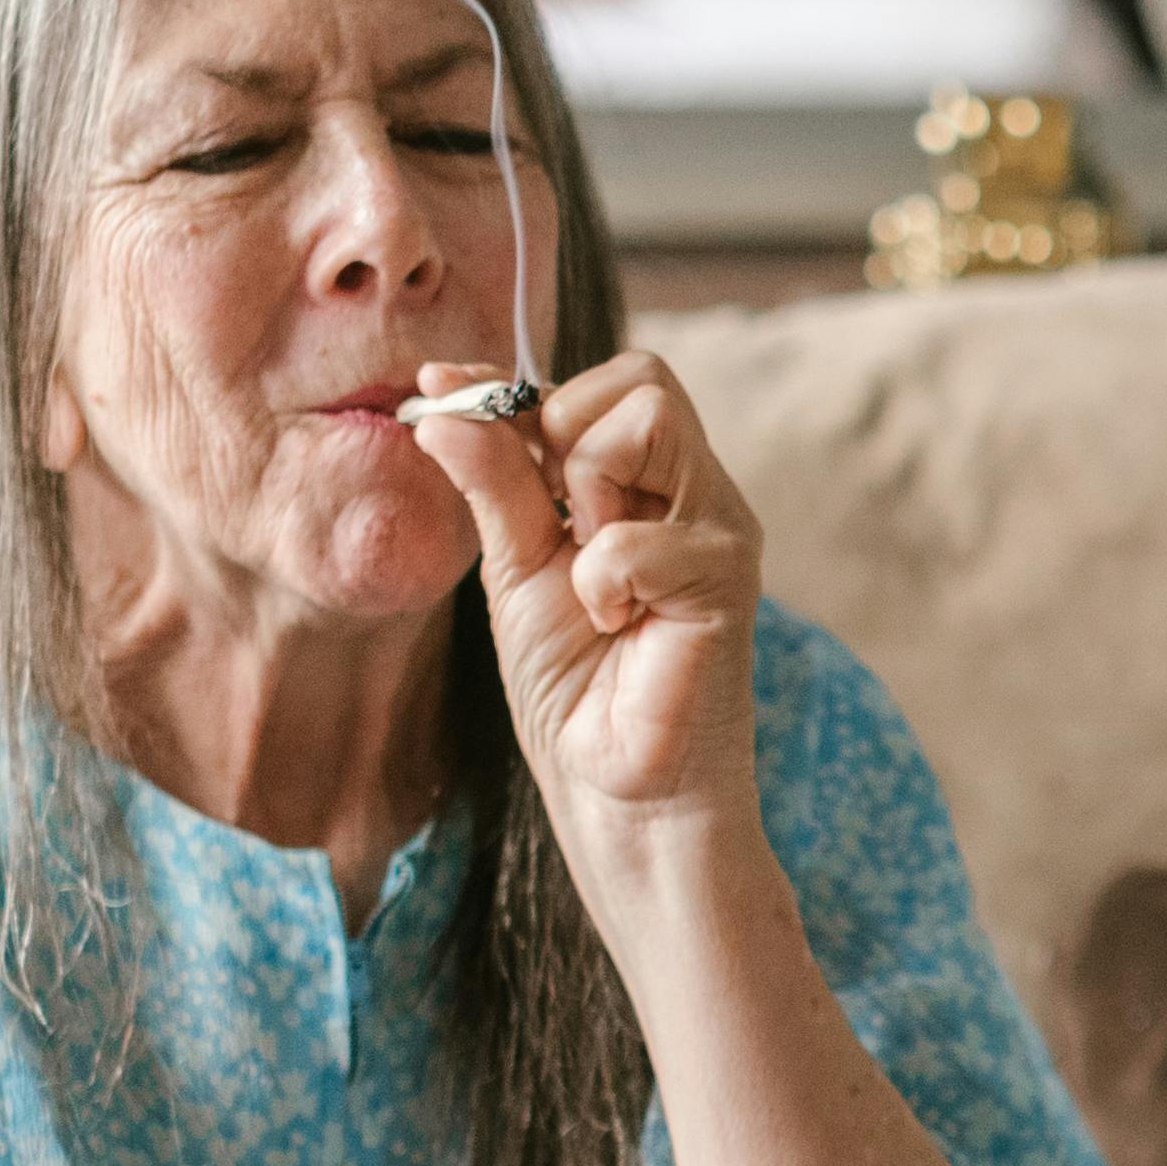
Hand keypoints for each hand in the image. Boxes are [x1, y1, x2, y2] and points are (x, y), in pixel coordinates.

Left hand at [409, 355, 763, 857]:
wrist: (613, 788)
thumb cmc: (574, 684)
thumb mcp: (514, 564)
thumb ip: (492, 476)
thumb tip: (438, 391)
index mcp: (652, 481)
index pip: (605, 383)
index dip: (517, 387)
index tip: (440, 398)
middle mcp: (697, 491)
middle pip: (640, 377)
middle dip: (565, 432)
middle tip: (560, 523)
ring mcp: (721, 528)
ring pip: (648, 419)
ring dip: (588, 492)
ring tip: (595, 577)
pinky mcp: (728, 578)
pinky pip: (635, 535)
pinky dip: (600, 582)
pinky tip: (618, 626)